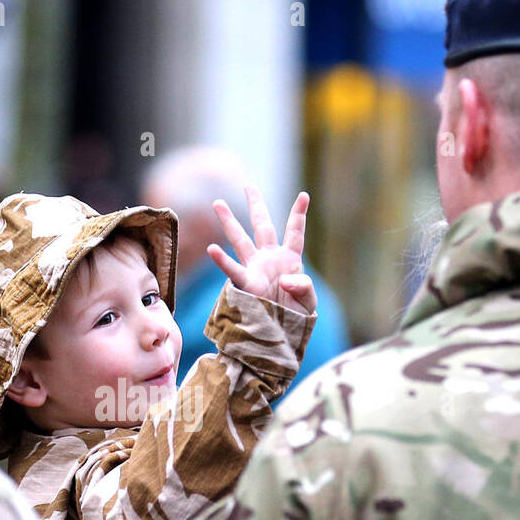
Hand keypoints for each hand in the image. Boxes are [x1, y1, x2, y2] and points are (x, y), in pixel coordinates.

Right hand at [208, 186, 316, 313]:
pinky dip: (223, 261)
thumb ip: (303, 286)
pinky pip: (233, 271)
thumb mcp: (308, 301)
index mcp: (289, 259)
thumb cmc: (296, 316)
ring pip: (241, 241)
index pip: (294, 231)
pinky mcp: (246, 285)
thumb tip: (287, 278)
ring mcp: (255, 270)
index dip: (298, 214)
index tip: (303, 195)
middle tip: (247, 185)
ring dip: (229, 222)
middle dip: (255, 205)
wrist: (281, 335)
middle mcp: (269, 259)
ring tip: (218, 203)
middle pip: (261, 226)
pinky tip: (212, 248)